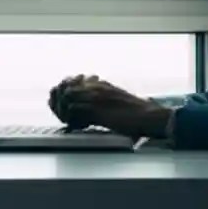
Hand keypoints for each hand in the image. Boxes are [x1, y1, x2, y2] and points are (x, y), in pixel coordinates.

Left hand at [48, 74, 172, 138]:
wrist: (148, 115)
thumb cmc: (135, 112)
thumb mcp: (115, 98)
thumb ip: (99, 97)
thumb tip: (84, 106)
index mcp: (98, 83)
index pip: (70, 82)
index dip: (63, 94)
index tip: (64, 106)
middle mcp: (94, 86)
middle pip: (64, 88)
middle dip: (59, 102)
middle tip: (63, 115)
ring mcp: (94, 96)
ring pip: (66, 97)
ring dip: (64, 111)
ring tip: (71, 121)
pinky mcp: (96, 109)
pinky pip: (73, 110)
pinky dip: (71, 119)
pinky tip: (80, 126)